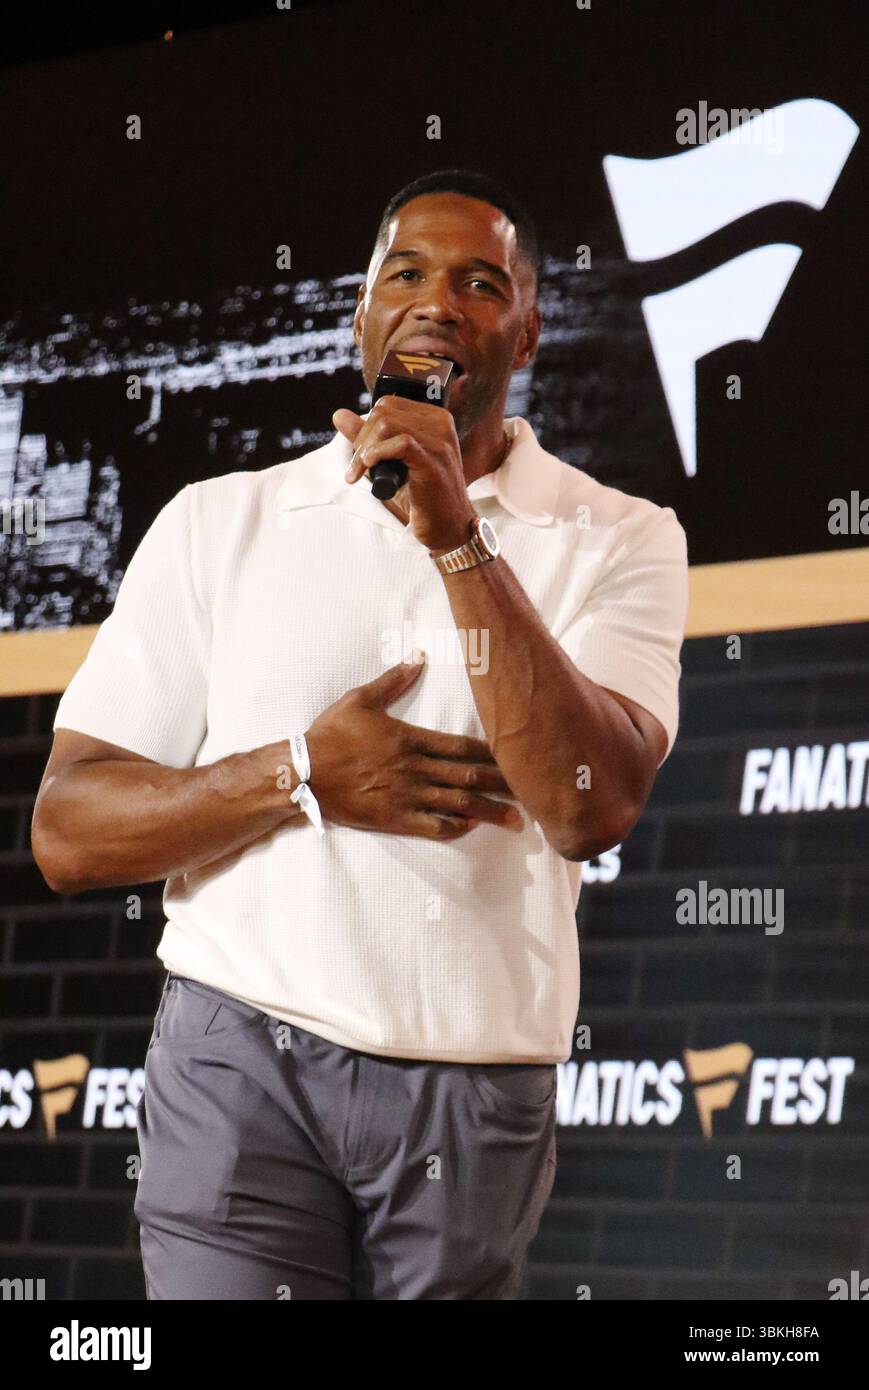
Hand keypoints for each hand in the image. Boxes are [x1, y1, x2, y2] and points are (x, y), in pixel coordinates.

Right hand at [303, 655, 523, 840]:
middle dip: (503, 784)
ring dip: (490, 812)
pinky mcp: (394, 818)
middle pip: (468, 777)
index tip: (519, 754)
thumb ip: (394, 680)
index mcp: (411, 738)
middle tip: (534, 790)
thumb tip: (418, 655)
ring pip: (457, 805)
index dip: (494, 752)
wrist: (303, 771)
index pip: (462, 746)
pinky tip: (473, 827)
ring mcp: (406, 796)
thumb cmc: (331, 733)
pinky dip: (455, 827)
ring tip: (518, 820)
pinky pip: (432, 826)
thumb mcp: (361, 699)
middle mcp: (415, 769)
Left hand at [333, 396, 474, 550]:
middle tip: (357, 467)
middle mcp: (440, 423)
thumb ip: (368, 437)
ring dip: (365, 450)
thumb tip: (339, 415)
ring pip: (387, 425)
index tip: (360, 454)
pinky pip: (401, 442)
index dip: (365, 427)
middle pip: (383, 411)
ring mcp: (440, 440)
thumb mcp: (391, 463)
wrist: (448, 527)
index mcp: (433, 418)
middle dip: (362, 438)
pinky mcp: (434, 459)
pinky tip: (372, 468)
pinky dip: (378, 454)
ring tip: (361, 473)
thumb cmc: (422, 497)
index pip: (387, 404)